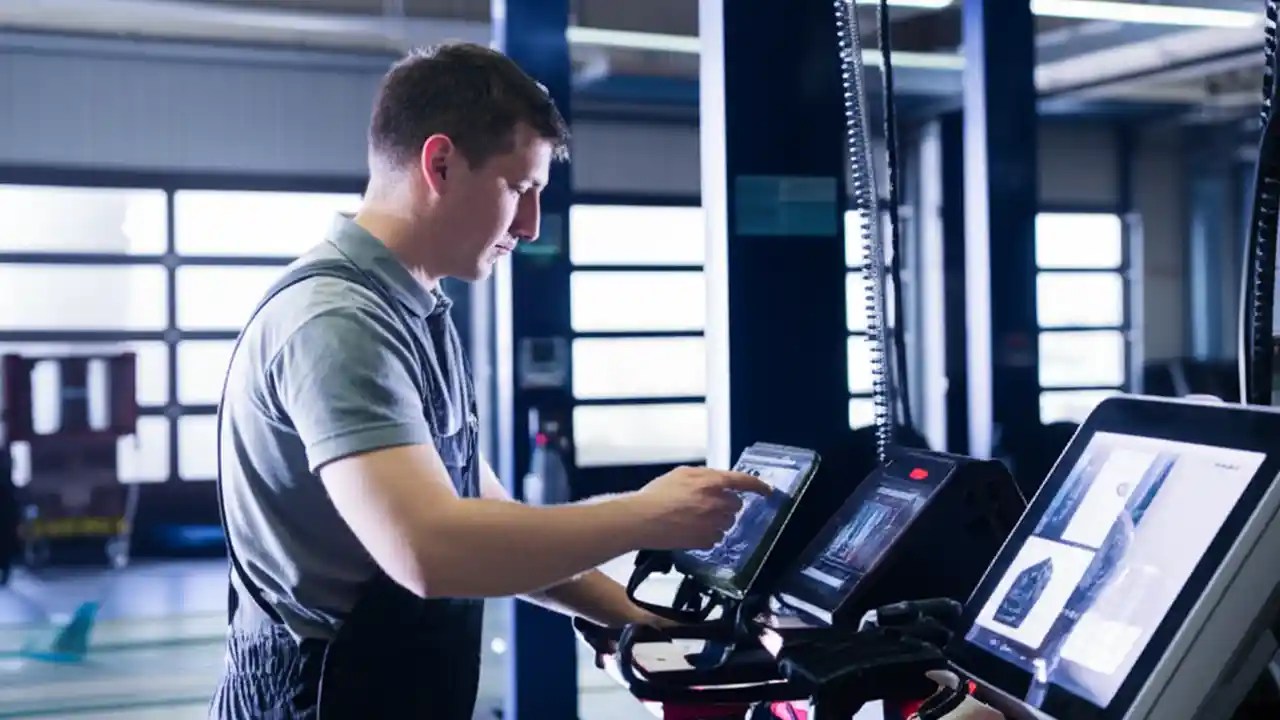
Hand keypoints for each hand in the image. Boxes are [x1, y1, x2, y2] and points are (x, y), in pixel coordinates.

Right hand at [627, 466, 771, 549]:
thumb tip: (718, 480)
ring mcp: (713, 524)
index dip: (758, 486)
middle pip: (736, 505)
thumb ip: (705, 475)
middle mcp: (717, 503)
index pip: (744, 482)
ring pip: (727, 523)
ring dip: (718, 520)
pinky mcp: (705, 541)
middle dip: (727, 505)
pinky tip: (692, 530)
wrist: (642, 519)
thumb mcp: (681, 474)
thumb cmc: (657, 494)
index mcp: (712, 482)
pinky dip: (709, 534)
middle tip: (708, 505)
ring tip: (696, 518)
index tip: (767, 490)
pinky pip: (716, 538)